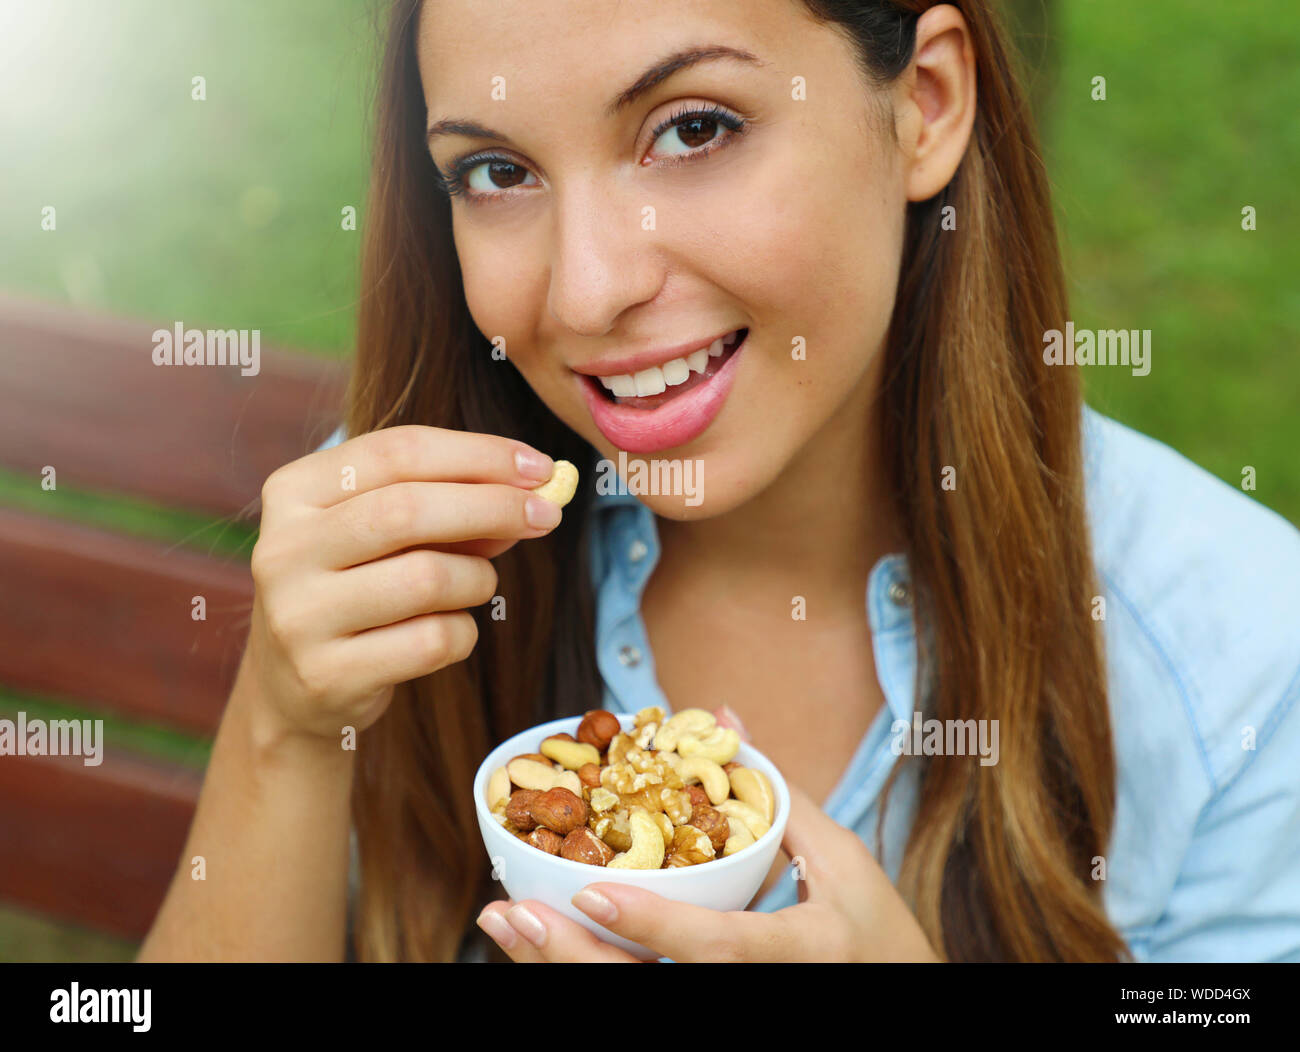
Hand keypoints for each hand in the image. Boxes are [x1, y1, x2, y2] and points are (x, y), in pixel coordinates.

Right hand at [244, 425, 562, 742]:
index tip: (539, 466)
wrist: (294, 689)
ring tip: (478, 585)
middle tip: (547, 514)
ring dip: (479, 578)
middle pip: (408, 509)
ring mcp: (298, 615)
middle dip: (494, 506)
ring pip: (427, 578)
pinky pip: (432, 642)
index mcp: (294, 491)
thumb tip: (535, 489)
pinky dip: (463, 633)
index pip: (397, 451)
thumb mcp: (388, 535)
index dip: (478, 454)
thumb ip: (451, 505)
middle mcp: (283, 549)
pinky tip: (450, 633)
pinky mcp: (326, 675)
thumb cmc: (360, 587)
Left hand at [477, 710, 942, 961]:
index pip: (717, 947)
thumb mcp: (843, 859)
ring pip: (632, 999)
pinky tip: (542, 942)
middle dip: (569, 958)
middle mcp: (756, 993)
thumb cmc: (877, 933)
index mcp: (799, 951)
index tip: (590, 894)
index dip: (653, 924)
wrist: (900, 1001)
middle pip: (648, 990)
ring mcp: (730, 1007)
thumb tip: (721, 715)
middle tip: (506, 912)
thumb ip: (776, 791)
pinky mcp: (712, 1008)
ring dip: (559, 967)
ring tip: (504, 923)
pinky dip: (585, 968)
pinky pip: (640, 993)